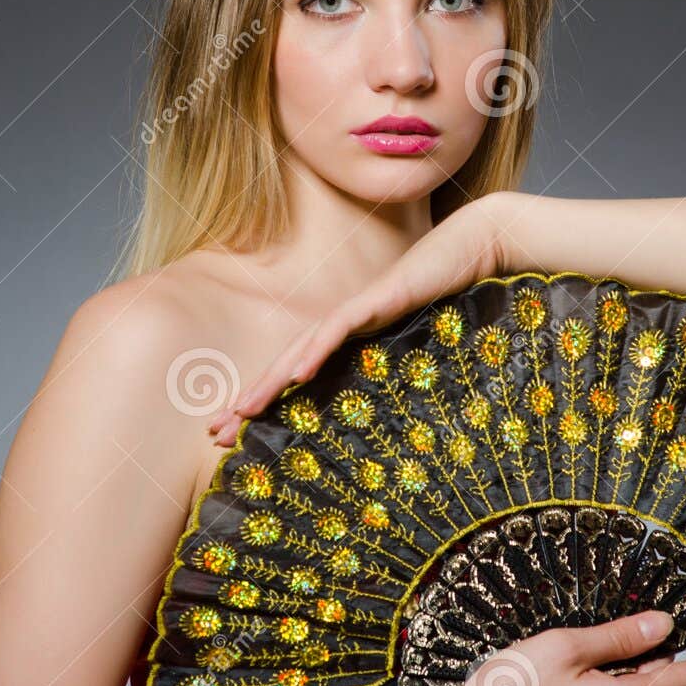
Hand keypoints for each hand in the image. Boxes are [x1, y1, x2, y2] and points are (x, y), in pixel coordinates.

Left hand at [208, 191, 524, 445]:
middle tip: (214, 435)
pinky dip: (316, 350)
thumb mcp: (412, 344)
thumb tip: (383, 417)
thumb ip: (390, 370)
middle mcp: (338, 325)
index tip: (233, 438)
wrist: (471, 248)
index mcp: (343, 340)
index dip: (262, 405)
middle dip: (248, 401)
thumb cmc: (445, 296)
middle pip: (284, 367)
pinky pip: (339, 327)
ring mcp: (354, 310)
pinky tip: (298, 372)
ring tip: (242, 411)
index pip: (294, 378)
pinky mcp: (376, 298)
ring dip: (270, 382)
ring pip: (301, 350)